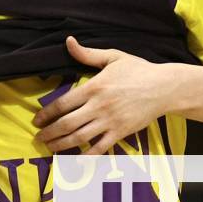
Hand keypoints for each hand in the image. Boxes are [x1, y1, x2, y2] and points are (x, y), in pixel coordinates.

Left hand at [33, 36, 174, 153]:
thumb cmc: (138, 70)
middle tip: (39, 137)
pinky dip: (87, 156)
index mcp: (94, 87)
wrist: (165, 87)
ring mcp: (110, 121)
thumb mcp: (112, 57)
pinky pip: (101, 147)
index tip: (37, 120)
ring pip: (80, 137)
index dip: (46, 114)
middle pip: (67, 123)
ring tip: (51, 147)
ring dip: (62, 144)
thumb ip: (87, 54)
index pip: (63, 103)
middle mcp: (99, 106)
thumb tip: (68, 41)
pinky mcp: (121, 132)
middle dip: (50, 132)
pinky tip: (77, 160)